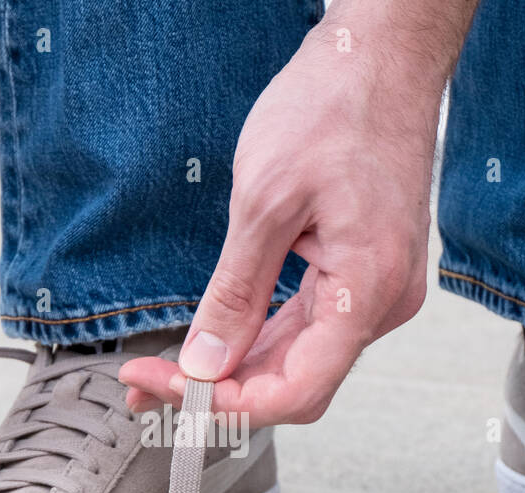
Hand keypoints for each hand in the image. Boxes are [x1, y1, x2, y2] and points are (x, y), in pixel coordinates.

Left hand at [119, 0, 475, 424]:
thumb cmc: (335, 108)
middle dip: (216, 392)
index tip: (164, 388)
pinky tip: (211, 344)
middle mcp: (380, 303)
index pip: (296, 391)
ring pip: (296, 361)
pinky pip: (305, 328)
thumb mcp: (265, 201)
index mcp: (367, 291)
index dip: (226, 404)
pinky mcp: (358, 277)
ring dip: (231, 371)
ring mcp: (373, 292)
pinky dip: (255, 340)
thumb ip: (236, 293)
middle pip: (293, 383)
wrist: (379, 57)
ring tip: (161, 370)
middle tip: (145, 385)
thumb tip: (205, 363)